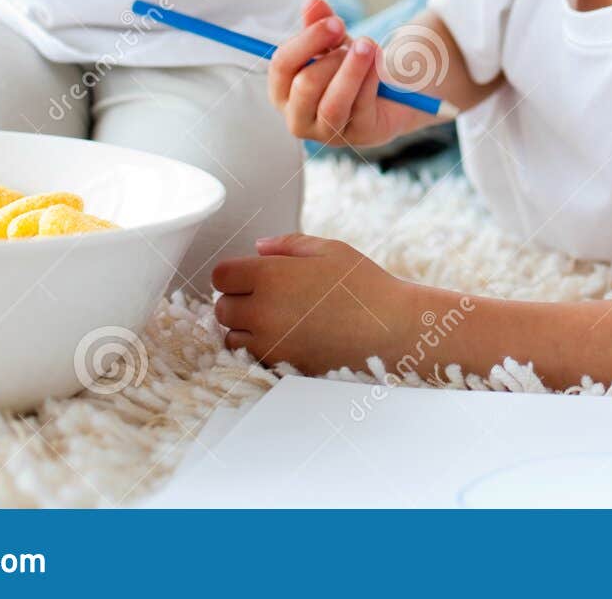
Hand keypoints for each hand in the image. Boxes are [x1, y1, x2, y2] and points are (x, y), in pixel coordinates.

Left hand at [213, 234, 422, 372]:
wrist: (391, 330)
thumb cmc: (364, 285)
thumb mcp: (331, 250)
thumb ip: (288, 244)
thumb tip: (258, 247)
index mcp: (271, 277)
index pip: (221, 275)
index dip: (234, 273)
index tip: (252, 274)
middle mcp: (263, 312)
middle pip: (222, 308)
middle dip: (238, 299)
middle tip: (267, 295)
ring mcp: (270, 344)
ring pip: (231, 336)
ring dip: (244, 327)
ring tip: (277, 318)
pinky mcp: (280, 367)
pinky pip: (250, 358)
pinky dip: (258, 348)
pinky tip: (284, 337)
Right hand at [268, 0, 430, 149]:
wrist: (391, 91)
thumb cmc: (351, 67)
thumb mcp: (335, 43)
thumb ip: (321, 24)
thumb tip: (313, 3)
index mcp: (283, 92)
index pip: (282, 65)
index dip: (307, 40)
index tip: (335, 22)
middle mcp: (299, 117)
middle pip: (305, 86)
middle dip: (331, 58)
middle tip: (355, 41)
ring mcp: (328, 132)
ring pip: (332, 105)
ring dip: (351, 71)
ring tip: (368, 46)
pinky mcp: (360, 136)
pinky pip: (361, 108)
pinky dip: (371, 79)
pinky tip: (380, 61)